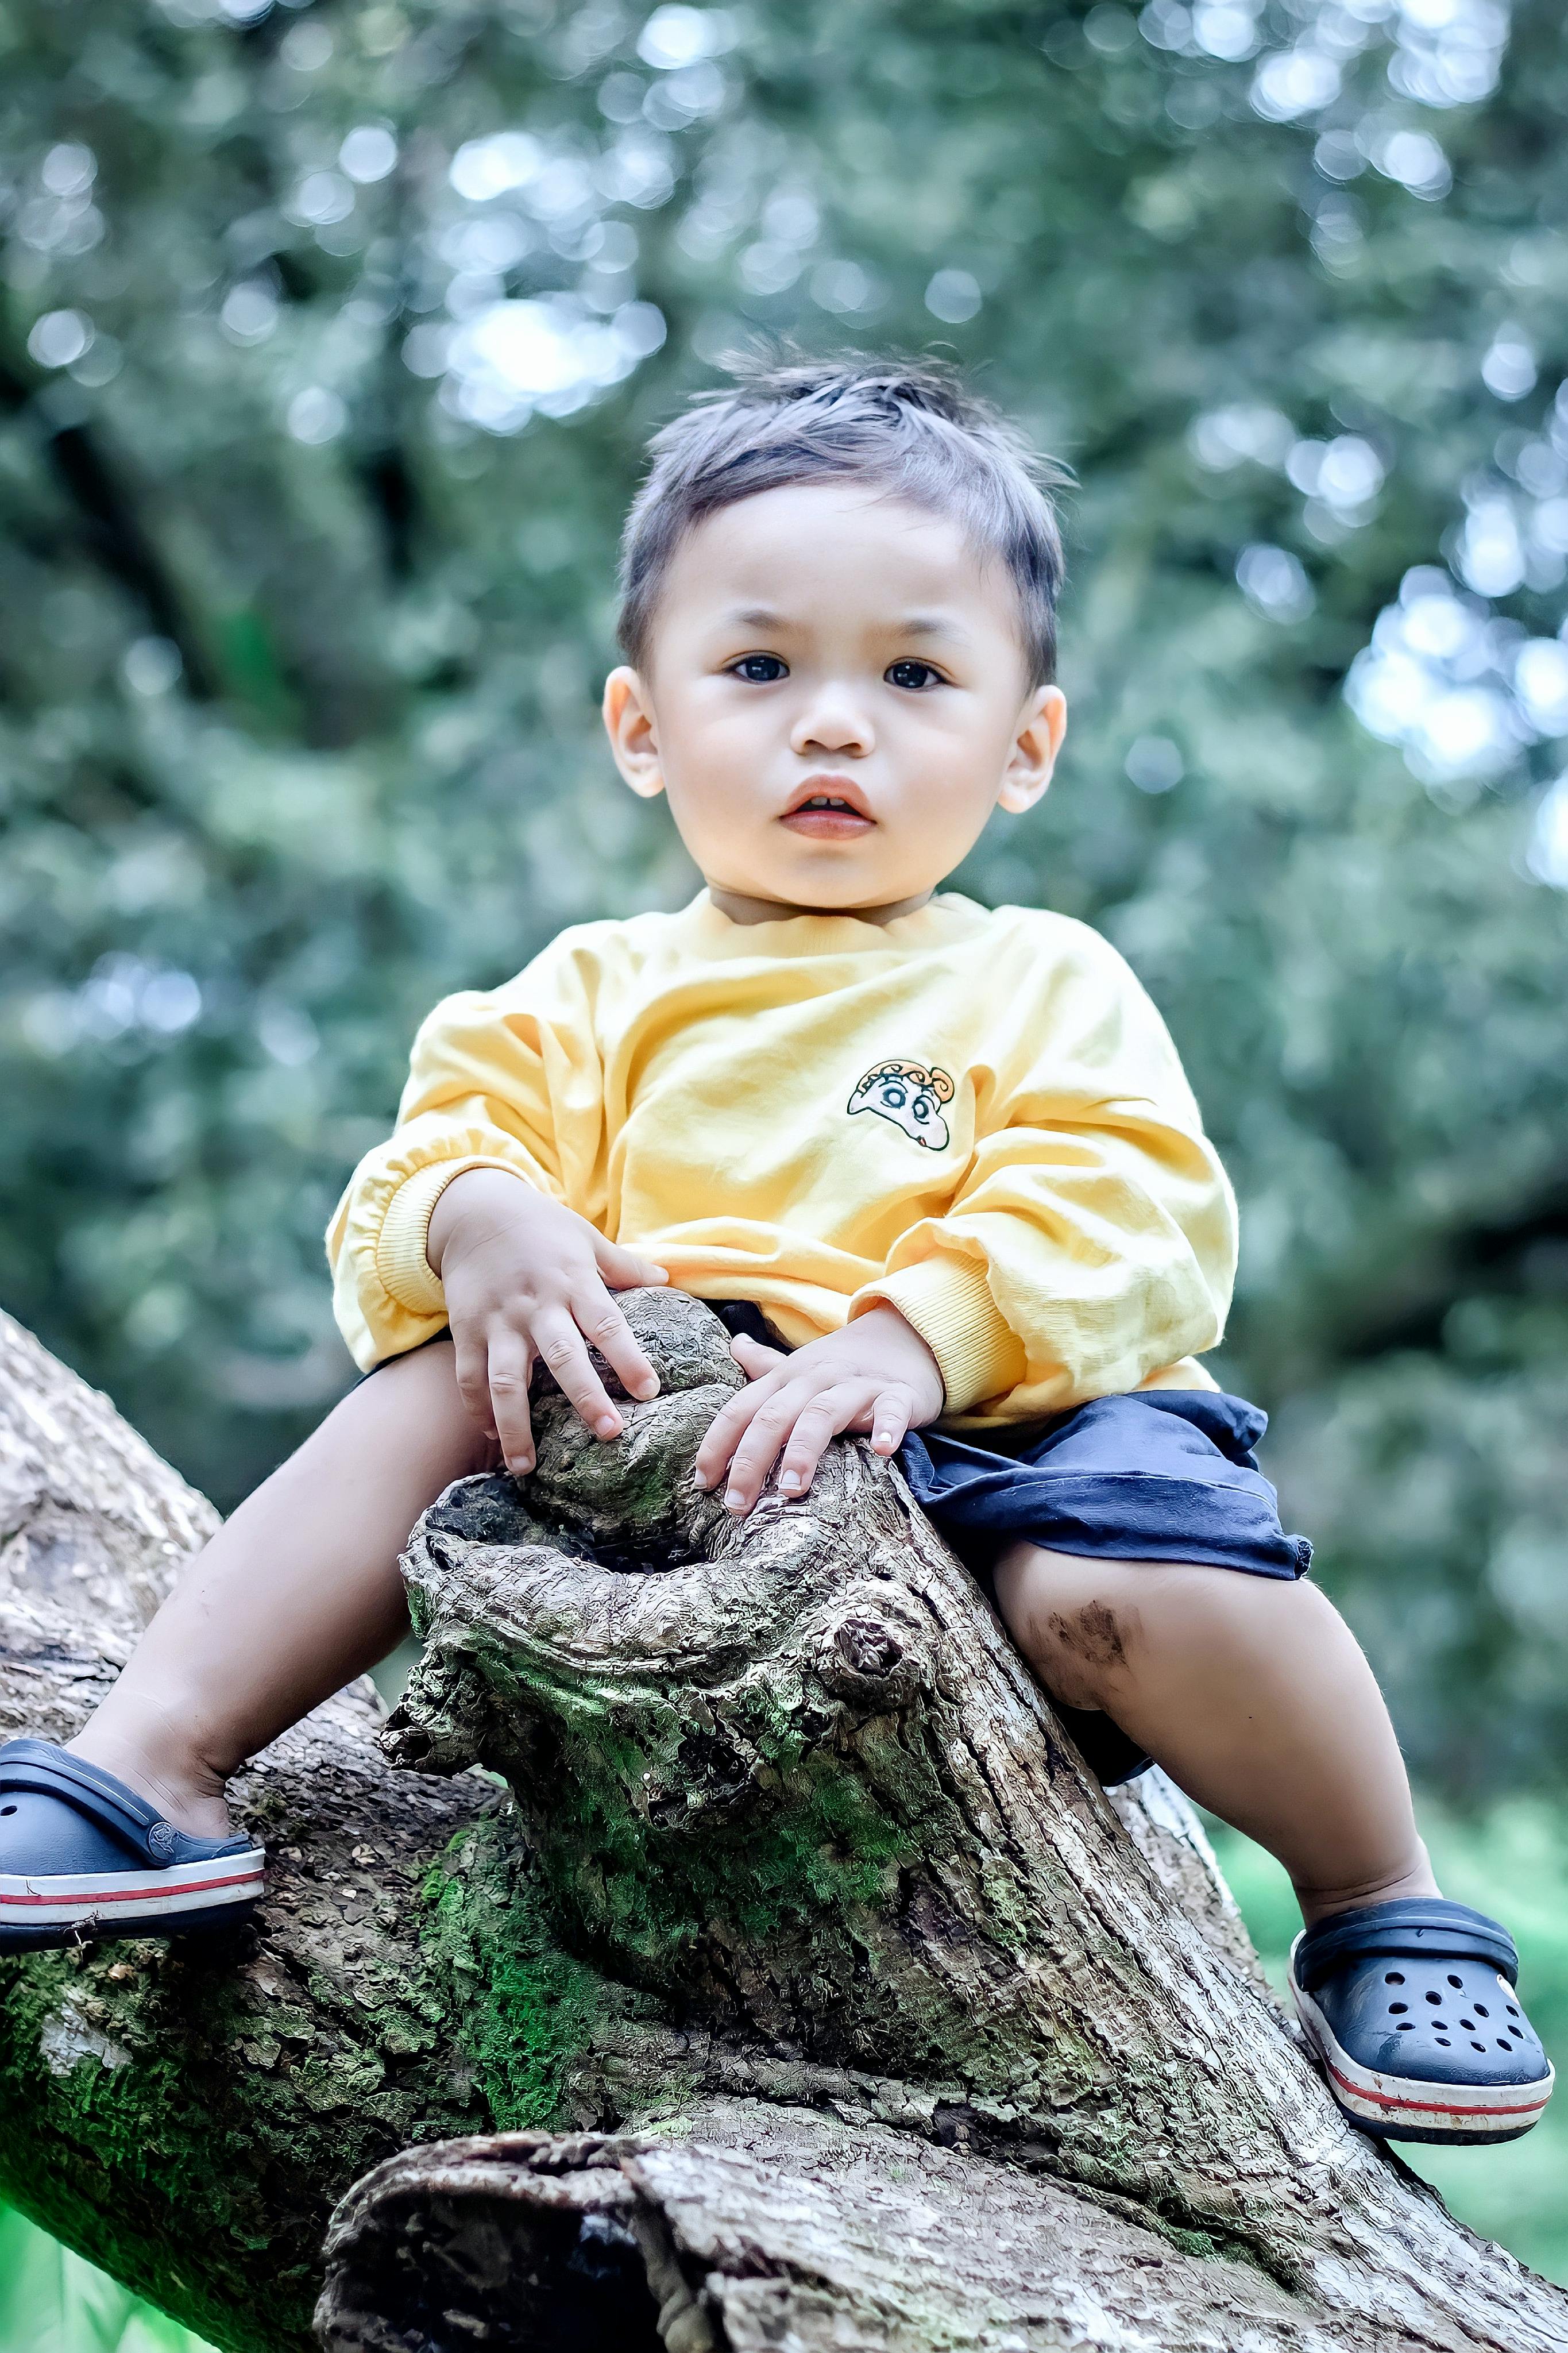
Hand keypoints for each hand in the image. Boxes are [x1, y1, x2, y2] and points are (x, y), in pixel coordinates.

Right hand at [426, 1168, 667, 1474]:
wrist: (472, 1210)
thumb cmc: (539, 1225)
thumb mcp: (585, 1237)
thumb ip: (623, 1264)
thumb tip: (667, 1280)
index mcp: (572, 1281)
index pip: (607, 1324)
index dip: (628, 1358)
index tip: (649, 1391)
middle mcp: (537, 1305)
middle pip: (563, 1358)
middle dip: (586, 1398)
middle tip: (609, 1434)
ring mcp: (498, 1321)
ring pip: (507, 1380)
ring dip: (516, 1427)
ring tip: (526, 1468)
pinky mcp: (466, 1330)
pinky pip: (469, 1377)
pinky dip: (478, 1408)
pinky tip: (492, 1435)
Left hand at [693, 1305, 943, 1515]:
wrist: (909, 1336)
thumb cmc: (846, 1363)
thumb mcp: (802, 1365)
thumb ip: (765, 1365)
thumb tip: (733, 1346)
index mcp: (787, 1377)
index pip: (741, 1408)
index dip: (717, 1443)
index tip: (702, 1483)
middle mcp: (816, 1379)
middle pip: (774, 1416)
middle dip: (750, 1460)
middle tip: (737, 1504)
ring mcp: (857, 1385)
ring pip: (822, 1414)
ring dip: (803, 1450)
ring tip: (792, 1489)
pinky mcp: (899, 1393)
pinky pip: (893, 1409)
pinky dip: (887, 1427)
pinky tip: (883, 1450)